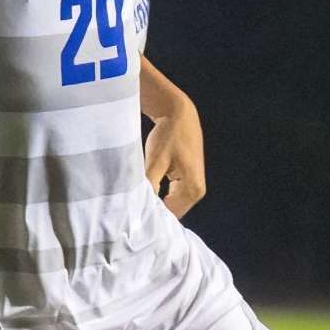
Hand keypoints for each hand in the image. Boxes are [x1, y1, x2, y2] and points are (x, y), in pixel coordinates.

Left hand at [144, 100, 205, 217]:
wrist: (179, 114)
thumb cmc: (168, 135)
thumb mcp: (155, 161)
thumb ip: (149, 186)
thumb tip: (139, 205)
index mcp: (193, 188)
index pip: (170, 214)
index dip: (151, 215)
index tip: (133, 214)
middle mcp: (198, 191)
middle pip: (172, 212)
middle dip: (153, 210)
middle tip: (131, 208)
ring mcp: (195, 186)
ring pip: (172, 205)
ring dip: (156, 203)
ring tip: (137, 199)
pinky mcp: (189, 180)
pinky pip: (173, 196)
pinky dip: (160, 196)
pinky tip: (145, 192)